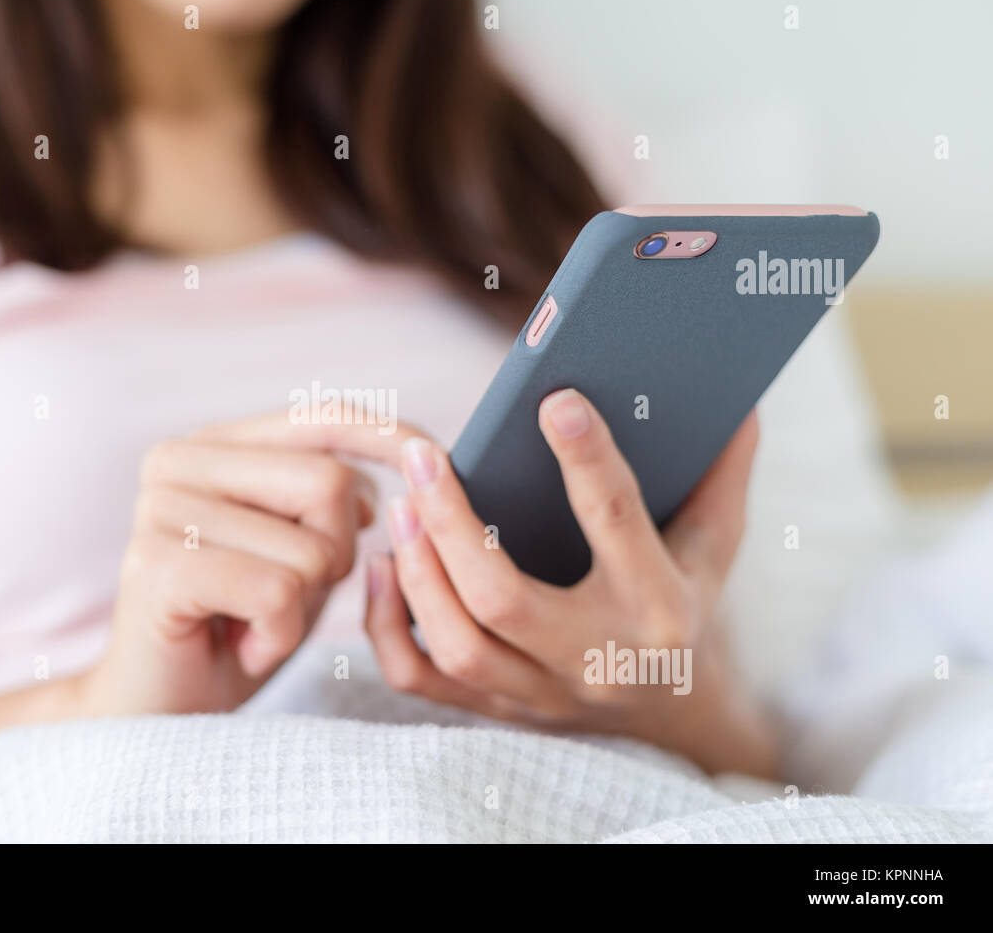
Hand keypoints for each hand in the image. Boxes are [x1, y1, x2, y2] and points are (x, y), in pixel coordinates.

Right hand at [83, 413, 421, 714]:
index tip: (438, 462)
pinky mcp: (155, 567)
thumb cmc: (241, 629)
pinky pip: (276, 593)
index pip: (321, 416)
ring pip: (310, 547)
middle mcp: (176, 461)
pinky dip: (277, 637)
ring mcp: (158, 510)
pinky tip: (242, 646)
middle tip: (286, 597)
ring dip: (303, 605)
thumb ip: (338, 500)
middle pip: (329, 482)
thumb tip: (414, 459)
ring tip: (254, 624)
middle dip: (337, 555)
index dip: (388, 437)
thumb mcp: (303, 552)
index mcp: (212, 444)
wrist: (161, 714)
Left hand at [364, 389, 775, 776]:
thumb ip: (721, 473)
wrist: (673, 715)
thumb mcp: (715, 545)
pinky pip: (422, 679)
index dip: (587, 459)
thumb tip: (735, 399)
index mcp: (660, 608)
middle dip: (453, 525)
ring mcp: (542, 694)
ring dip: (417, 573)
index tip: (554, 401)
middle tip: (423, 458)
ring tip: (400, 505)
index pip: (616, 525)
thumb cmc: (686, 606)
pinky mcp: (497, 709)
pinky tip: (380, 566)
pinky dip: (387, 626)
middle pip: (504, 600)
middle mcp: (597, 659)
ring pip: (458, 645)